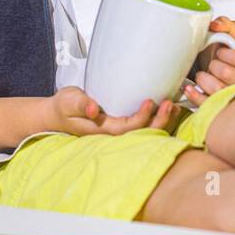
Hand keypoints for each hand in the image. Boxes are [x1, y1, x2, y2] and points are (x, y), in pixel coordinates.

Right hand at [46, 86, 179, 136]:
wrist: (58, 114)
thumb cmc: (64, 107)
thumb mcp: (69, 101)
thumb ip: (81, 104)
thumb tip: (92, 109)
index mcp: (103, 129)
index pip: (128, 127)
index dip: (142, 117)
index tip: (151, 101)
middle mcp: (114, 132)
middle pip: (142, 132)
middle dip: (159, 120)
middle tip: (170, 103)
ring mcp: (118, 130)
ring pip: (146, 130)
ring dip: (162, 120)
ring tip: (176, 106)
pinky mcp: (121, 124)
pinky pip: (143, 125)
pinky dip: (157, 118)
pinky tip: (168, 107)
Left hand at [183, 17, 234, 107]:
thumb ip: (226, 25)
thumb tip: (214, 25)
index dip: (226, 54)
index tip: (221, 53)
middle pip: (227, 74)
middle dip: (214, 66)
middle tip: (213, 64)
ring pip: (218, 91)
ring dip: (204, 79)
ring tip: (203, 75)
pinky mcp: (225, 109)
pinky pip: (208, 105)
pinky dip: (195, 96)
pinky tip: (189, 88)